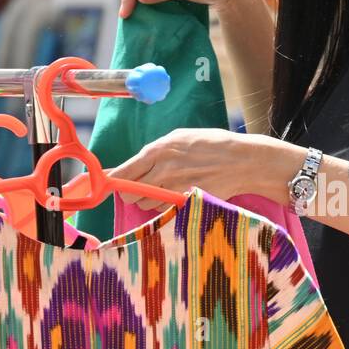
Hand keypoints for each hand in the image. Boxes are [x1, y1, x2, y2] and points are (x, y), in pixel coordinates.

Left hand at [109, 129, 305, 210]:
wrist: (241, 161)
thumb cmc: (210, 145)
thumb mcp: (178, 138)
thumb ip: (152, 153)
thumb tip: (130, 165)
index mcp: (157, 151)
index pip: (123, 173)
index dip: (113, 180)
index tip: (107, 183)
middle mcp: (162, 172)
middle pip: (130, 193)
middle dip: (131, 191)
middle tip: (142, 185)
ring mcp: (174, 190)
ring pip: (146, 204)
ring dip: (149, 198)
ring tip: (167, 186)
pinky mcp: (185, 203)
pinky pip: (163, 210)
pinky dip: (165, 206)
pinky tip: (179, 193)